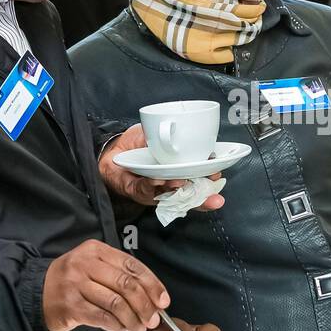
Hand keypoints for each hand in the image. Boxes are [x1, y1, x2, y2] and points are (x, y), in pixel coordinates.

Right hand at [41, 239, 168, 330]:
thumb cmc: (74, 281)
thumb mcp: (94, 266)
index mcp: (96, 250)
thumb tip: (154, 297)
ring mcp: (76, 285)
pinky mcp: (71, 306)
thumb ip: (120, 275)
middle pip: (126, 285)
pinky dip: (117, 326)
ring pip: (116, 303)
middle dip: (145, 305)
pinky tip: (121, 330)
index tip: (163, 301)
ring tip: (138, 329)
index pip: (132, 266)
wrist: (36, 292)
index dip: (152, 284)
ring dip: (133, 320)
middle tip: (152, 320)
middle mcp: (85, 264)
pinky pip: (102, 318)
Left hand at [98, 123, 224, 209]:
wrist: (113, 150)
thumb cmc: (139, 143)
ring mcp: (157, 191)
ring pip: (170, 197)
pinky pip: (146, 191)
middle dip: (202, 197)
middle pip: (191, 196)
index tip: (217, 177)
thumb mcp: (159, 133)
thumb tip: (190, 133)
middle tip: (212, 193)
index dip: (210, 181)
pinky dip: (152, 186)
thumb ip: (172, 135)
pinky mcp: (139, 192)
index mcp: (181, 171)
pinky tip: (157, 180)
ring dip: (177, 190)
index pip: (200, 179)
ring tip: (181, 182)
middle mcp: (171, 184)